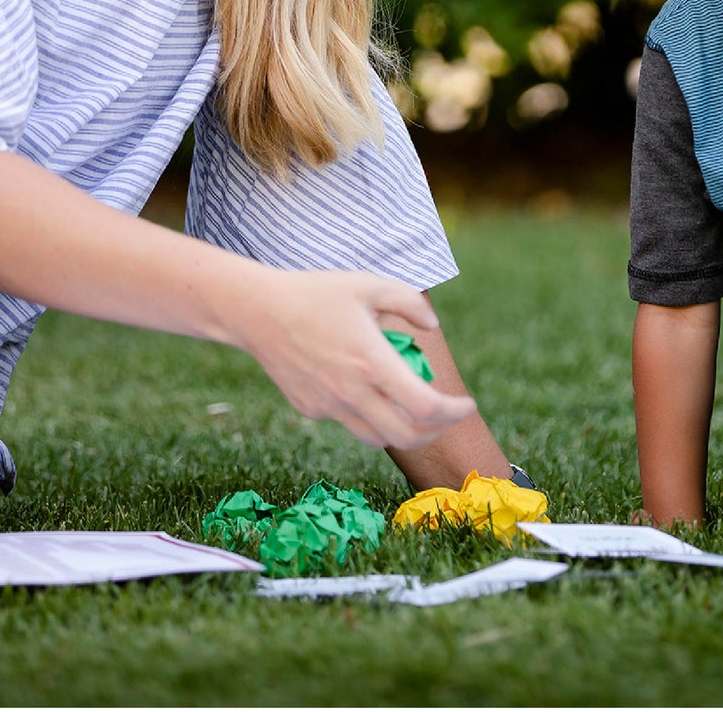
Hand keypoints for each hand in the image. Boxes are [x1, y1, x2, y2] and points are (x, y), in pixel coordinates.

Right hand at [229, 269, 476, 448]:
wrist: (256, 311)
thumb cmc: (315, 293)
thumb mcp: (368, 284)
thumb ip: (409, 303)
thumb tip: (431, 327)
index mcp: (372, 363)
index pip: (426, 407)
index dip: (454, 412)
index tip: (466, 403)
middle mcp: (352, 393)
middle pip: (407, 436)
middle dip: (436, 430)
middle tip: (445, 414)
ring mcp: (329, 406)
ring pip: (378, 438)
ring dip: (402, 429)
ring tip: (412, 408)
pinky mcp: (310, 409)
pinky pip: (347, 422)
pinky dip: (367, 415)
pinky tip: (364, 389)